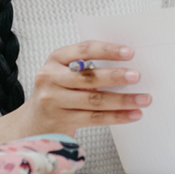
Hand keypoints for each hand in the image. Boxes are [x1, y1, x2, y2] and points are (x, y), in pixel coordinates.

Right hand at [0, 41, 150, 146]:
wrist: (32, 123)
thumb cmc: (57, 93)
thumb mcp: (64, 74)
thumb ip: (87, 67)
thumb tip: (127, 66)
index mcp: (55, 59)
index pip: (84, 50)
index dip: (108, 50)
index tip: (129, 52)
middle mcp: (50, 78)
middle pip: (88, 76)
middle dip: (116, 76)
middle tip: (137, 76)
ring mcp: (52, 101)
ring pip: (94, 100)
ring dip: (123, 100)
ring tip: (143, 99)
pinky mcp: (60, 121)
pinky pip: (94, 118)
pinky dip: (117, 116)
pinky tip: (132, 114)